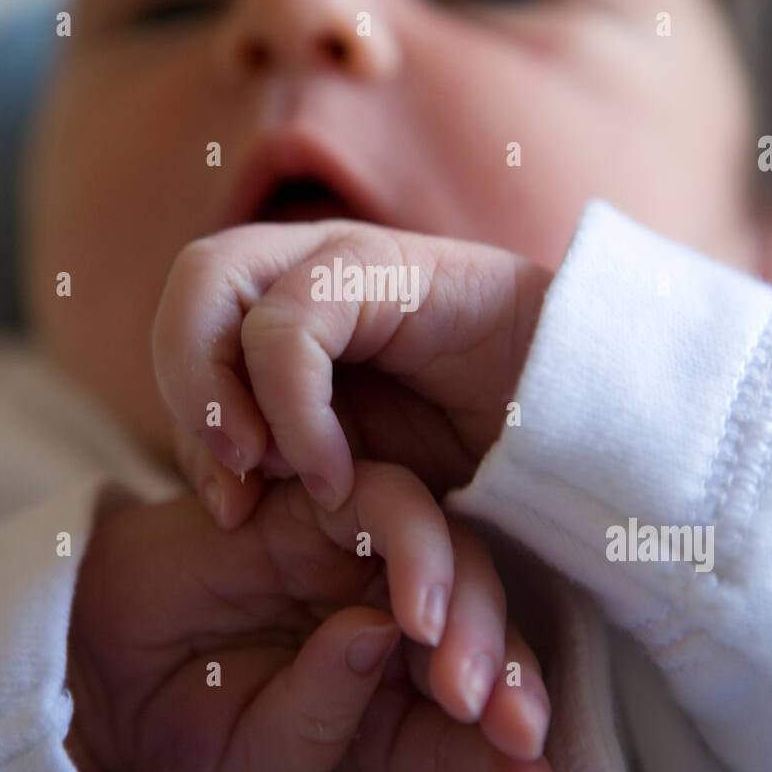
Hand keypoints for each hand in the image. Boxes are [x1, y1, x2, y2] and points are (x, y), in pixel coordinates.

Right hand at [66, 462, 556, 771]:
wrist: (101, 663)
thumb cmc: (187, 715)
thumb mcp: (264, 758)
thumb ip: (330, 718)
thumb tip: (384, 637)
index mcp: (399, 696)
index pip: (473, 722)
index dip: (505, 760)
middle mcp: (398, 619)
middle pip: (483, 632)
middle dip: (507, 683)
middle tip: (511, 733)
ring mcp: (366, 558)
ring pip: (458, 557)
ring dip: (471, 614)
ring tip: (457, 680)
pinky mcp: (322, 502)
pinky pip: (386, 497)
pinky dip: (411, 539)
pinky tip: (407, 604)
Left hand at [152, 220, 548, 513]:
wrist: (585, 440)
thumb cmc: (472, 464)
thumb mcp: (356, 480)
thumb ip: (283, 472)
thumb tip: (222, 493)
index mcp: (291, 316)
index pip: (188, 332)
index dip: (188, 417)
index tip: (229, 510)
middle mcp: (309, 274)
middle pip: (192, 284)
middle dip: (185, 387)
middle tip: (231, 488)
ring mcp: (345, 261)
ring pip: (214, 275)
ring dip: (219, 390)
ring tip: (268, 476)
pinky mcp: (390, 265)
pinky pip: (294, 321)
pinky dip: (291, 405)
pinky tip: (334, 475)